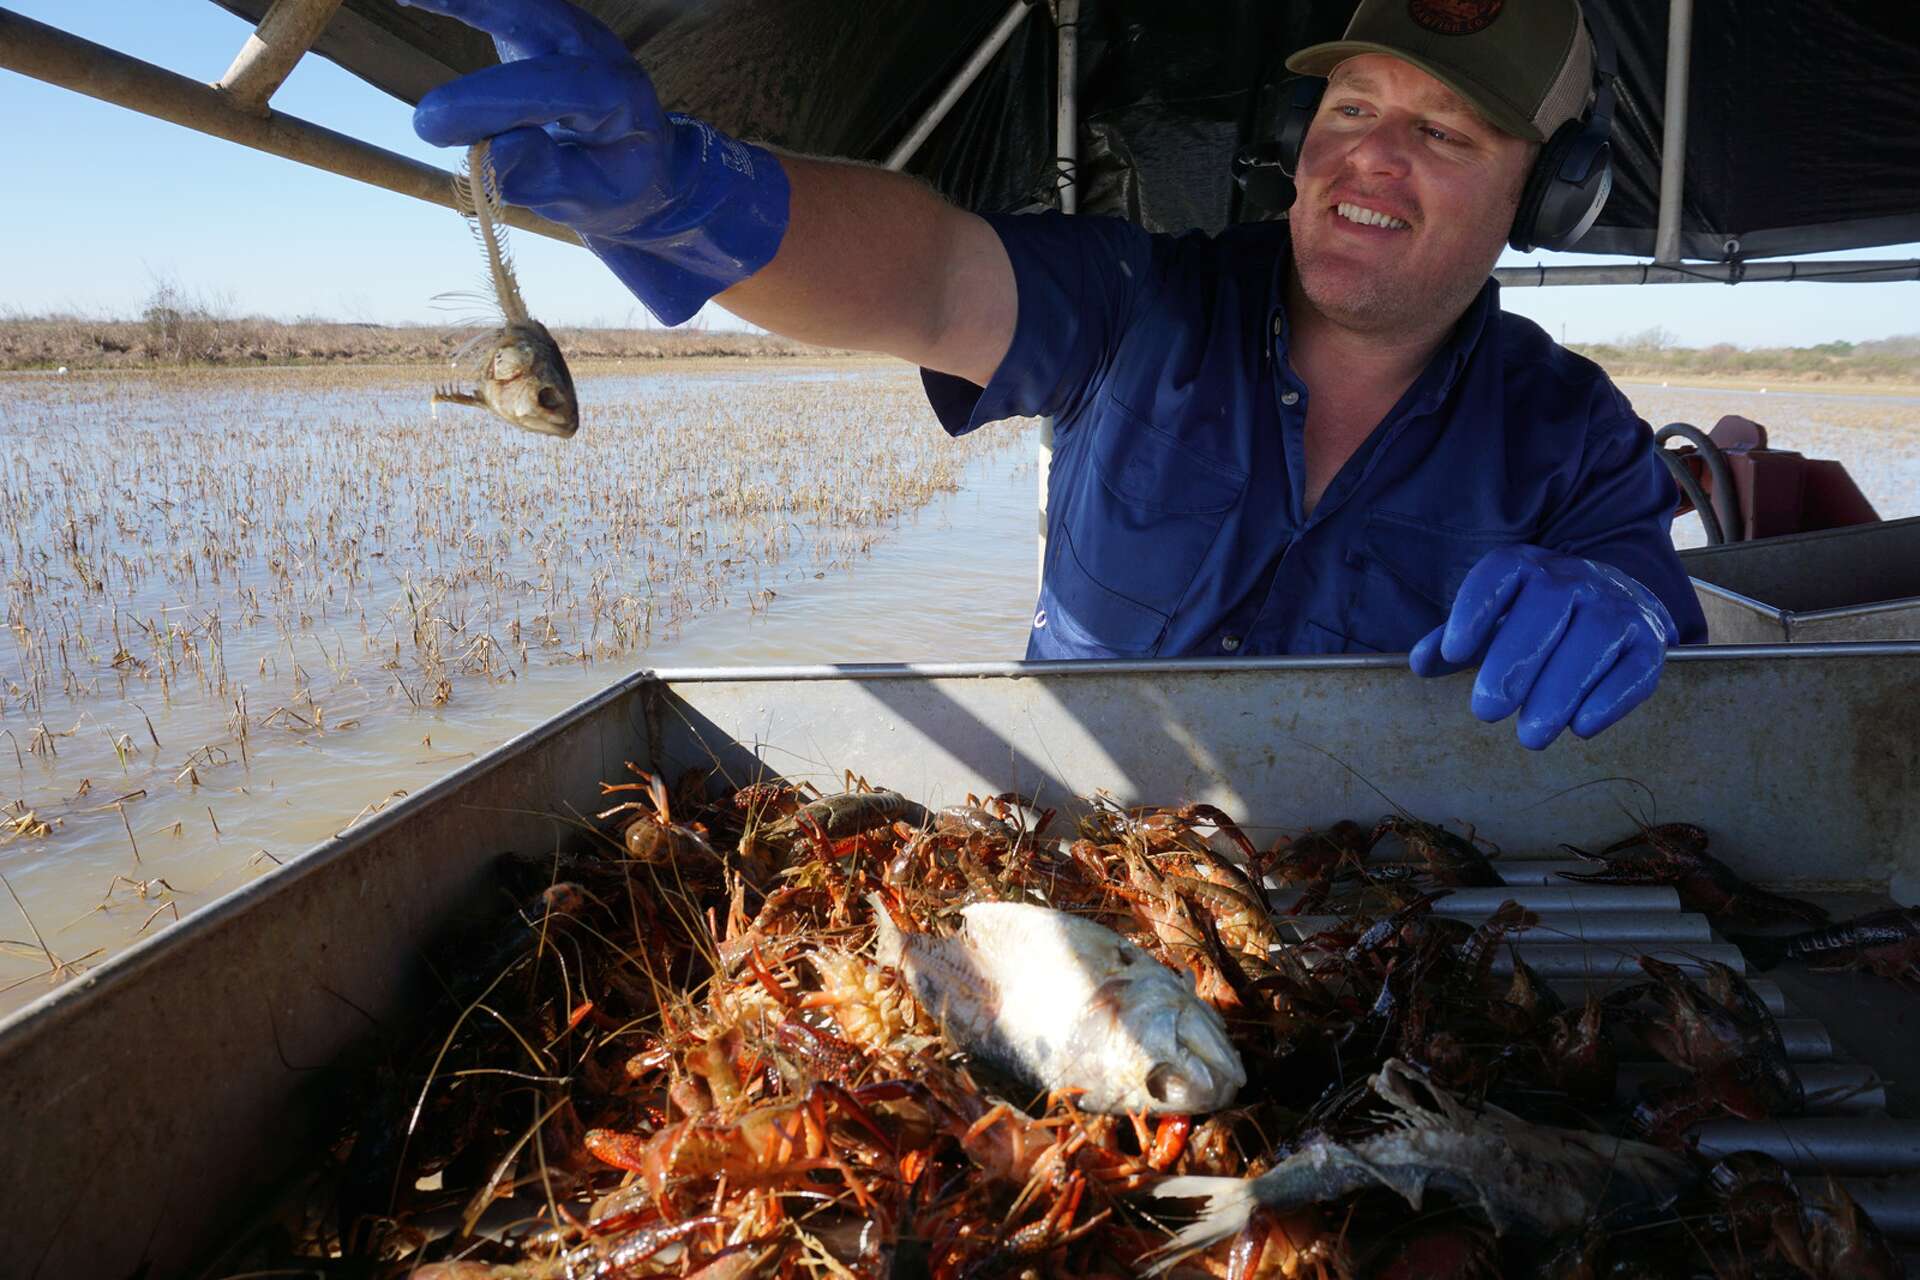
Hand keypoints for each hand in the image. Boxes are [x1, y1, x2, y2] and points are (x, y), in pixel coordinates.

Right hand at [397, 0, 788, 323]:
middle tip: (401, 9)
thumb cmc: (615, 186)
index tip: (432, 125)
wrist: (643, 164)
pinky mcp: (539, 23)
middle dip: (466, 5)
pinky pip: (494, 1)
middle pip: (530, 13)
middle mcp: (595, 48)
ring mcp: (568, 28)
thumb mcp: (588, 200)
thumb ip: (543, 178)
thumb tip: (490, 156)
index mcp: (621, 96)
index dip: (492, 101)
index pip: (556, 87)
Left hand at [1408, 545, 1678, 750]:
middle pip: (1547, 608)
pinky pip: (1636, 667)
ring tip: (1530, 737)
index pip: (1499, 574)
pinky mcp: (1650, 643)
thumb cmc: (1535, 620)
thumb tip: (1421, 663)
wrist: (1617, 603)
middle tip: (1485, 712)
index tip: (1454, 653)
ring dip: (1561, 690)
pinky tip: (1581, 728)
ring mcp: (1617, 607)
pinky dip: (1610, 699)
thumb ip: (1454, 641)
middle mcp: (1575, 579)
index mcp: (1527, 568)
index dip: (1474, 609)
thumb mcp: (1492, 621)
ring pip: (1594, 638)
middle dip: (1514, 661)